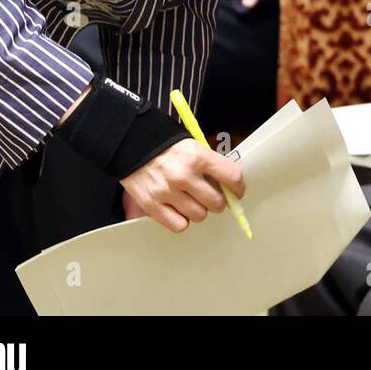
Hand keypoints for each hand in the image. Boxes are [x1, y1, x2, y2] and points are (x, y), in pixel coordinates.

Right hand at [119, 139, 245, 233]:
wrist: (131, 144)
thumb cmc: (165, 146)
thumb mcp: (193, 146)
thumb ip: (210, 164)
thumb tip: (228, 186)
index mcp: (197, 157)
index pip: (232, 177)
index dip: (238, 188)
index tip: (237, 192)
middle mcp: (184, 175)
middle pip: (216, 202)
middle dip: (217, 202)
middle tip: (210, 197)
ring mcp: (167, 192)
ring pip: (199, 215)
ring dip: (199, 211)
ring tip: (191, 200)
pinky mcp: (152, 204)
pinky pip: (179, 225)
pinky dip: (181, 220)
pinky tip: (178, 209)